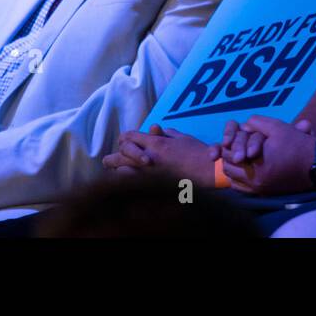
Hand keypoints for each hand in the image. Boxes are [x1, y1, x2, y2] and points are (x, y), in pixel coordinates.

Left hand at [103, 125, 219, 186]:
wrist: (207, 170)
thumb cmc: (198, 152)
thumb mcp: (183, 137)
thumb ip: (168, 133)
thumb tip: (158, 130)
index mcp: (156, 143)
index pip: (129, 136)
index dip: (125, 138)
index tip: (125, 142)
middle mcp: (149, 157)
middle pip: (120, 155)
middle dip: (112, 158)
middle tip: (109, 161)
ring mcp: (150, 173)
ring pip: (122, 172)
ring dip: (117, 172)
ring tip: (116, 174)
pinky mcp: (153, 186)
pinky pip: (132, 185)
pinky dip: (126, 183)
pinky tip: (126, 184)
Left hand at [220, 116, 314, 194]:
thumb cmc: (297, 144)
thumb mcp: (277, 126)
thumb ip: (256, 122)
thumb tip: (242, 125)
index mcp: (256, 163)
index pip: (228, 153)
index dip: (230, 142)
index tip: (236, 136)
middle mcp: (255, 180)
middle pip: (227, 166)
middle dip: (229, 154)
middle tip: (237, 144)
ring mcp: (259, 189)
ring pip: (232, 179)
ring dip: (233, 167)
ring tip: (240, 155)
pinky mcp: (264, 194)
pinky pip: (241, 189)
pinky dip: (239, 179)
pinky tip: (245, 168)